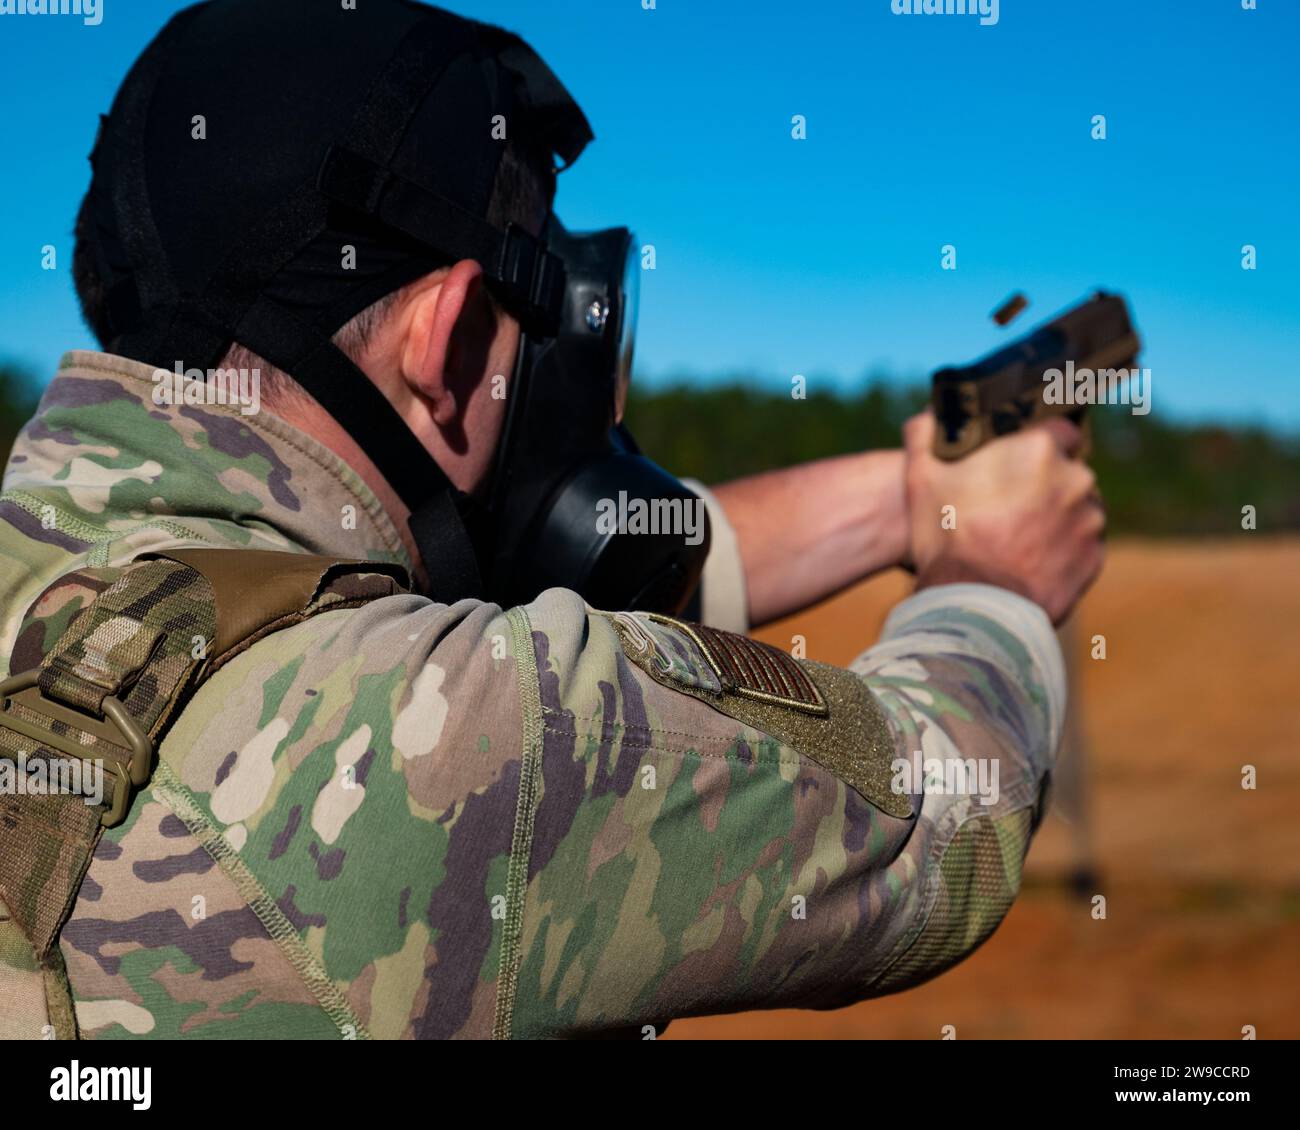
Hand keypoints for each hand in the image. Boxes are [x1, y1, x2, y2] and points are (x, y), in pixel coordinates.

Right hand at [902, 411, 1104, 623]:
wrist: (971, 609)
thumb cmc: (946, 538)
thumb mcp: (921, 478)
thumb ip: (924, 435)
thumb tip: (927, 416)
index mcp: (1040, 450)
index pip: (1059, 429)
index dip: (1038, 444)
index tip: (1020, 460)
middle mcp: (1075, 479)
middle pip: (1067, 470)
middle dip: (1044, 483)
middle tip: (1009, 505)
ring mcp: (1090, 521)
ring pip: (1077, 508)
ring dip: (1056, 516)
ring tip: (1018, 538)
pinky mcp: (1094, 558)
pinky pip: (1082, 544)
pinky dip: (1062, 549)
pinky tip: (1030, 561)